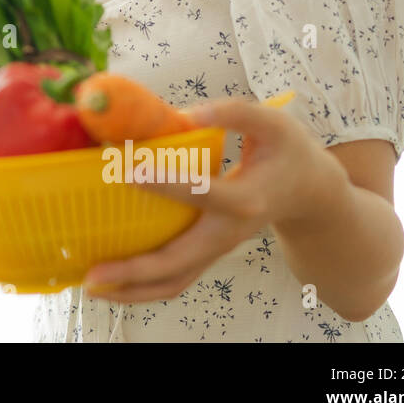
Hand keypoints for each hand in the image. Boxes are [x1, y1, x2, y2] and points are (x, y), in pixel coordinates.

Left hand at [81, 97, 342, 302]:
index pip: (203, 195)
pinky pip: (175, 278)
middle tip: (93, 273)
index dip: (166, 183)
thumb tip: (186, 114)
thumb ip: (234, 113)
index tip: (128, 170)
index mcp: (247, 200)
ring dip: (133, 289)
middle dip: (135, 270)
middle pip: (181, 262)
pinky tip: (110, 282)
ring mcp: (218, 249)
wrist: (312, 193)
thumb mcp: (272, 122)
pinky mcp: (208, 252)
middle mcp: (229, 234)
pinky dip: (142, 286)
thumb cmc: (288, 152)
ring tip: (91, 286)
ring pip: (176, 281)